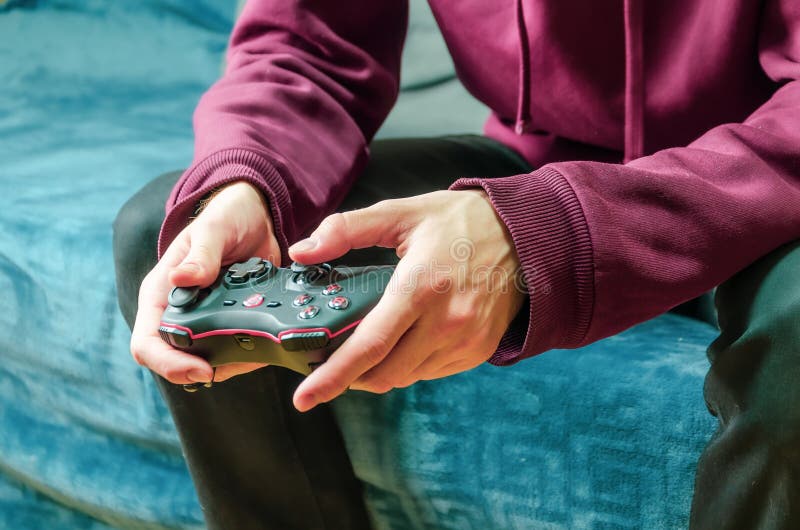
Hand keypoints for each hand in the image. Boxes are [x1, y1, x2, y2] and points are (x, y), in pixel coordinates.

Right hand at [130, 181, 280, 383]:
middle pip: (176, 361)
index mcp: (161, 293)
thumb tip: (183, 278)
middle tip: (238, 364)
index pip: (147, 343)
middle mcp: (179, 314)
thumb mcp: (214, 230)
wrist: (255, 217)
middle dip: (203, 371)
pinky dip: (252, 355)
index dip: (168, 364)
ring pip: (209, 361)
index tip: (201, 369)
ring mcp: (205, 322)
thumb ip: (202, 254)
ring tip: (260, 352)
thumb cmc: (225, 217)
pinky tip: (271, 346)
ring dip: (233, 365)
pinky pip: (235, 352)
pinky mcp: (231, 324)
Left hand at [289, 190, 525, 410]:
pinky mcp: (478, 350)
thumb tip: (302, 252)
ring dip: (378, 370)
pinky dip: (407, 364)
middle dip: (349, 377)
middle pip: (384, 373)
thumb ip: (346, 230)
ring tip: (366, 346)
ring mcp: (466, 340)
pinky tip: (403, 340)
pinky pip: (430, 372)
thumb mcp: (401, 213)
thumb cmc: (457, 221)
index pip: (370, 345)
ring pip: (405, 376)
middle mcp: (446, 321)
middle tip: (328, 363)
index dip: (333, 376)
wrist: (524, 235)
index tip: (304, 397)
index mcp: (421, 285)